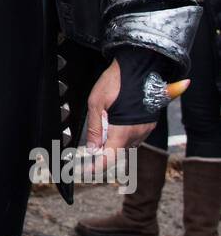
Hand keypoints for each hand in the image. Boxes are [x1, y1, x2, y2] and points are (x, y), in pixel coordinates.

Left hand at [83, 58, 187, 181]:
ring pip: (126, 145)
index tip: (86, 171)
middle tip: (91, 142)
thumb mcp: (96, 102)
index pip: (110, 158)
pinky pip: (134, 136)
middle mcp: (138, 133)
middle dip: (103, 150)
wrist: (140, 64)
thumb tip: (92, 148)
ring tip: (104, 124)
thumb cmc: (116, 80)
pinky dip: (122, 134)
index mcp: (123, 131)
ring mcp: (146, 129)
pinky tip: (116, 121)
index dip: (96, 168)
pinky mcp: (149, 123)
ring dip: (113, 141)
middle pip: (117, 152)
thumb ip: (94, 128)